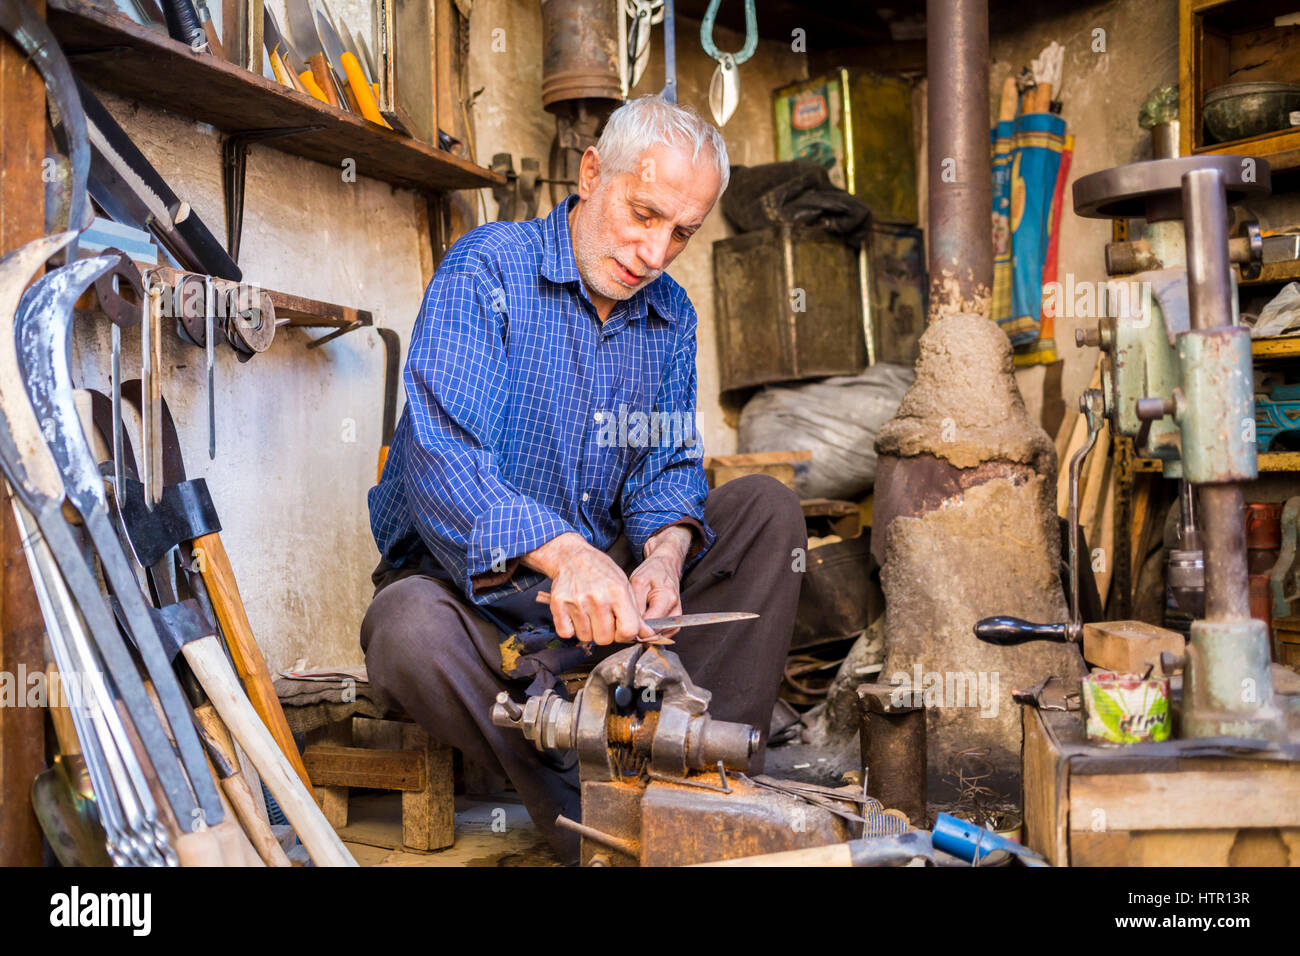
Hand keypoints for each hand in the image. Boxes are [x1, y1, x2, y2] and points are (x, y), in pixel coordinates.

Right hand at [522, 533, 653, 645]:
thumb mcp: (624, 585)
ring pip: (585, 638)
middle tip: (602, 619)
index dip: (625, 634)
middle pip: (605, 639)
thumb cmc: (600, 571)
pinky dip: (570, 629)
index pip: (628, 630)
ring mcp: (576, 602)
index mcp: (618, 592)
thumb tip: (647, 634)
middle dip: (605, 633)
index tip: (621, 628)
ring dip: (587, 630)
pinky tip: (575, 615)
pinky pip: (566, 633)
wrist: (572, 557)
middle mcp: (597, 598)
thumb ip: (635, 612)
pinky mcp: (558, 605)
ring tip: (588, 614)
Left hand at [629, 526, 690, 638]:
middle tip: (628, 617)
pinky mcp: (674, 624)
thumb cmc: (652, 572)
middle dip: (638, 630)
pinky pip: (659, 635)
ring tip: (637, 616)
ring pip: (656, 637)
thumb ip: (636, 606)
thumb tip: (634, 628)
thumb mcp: (638, 583)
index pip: (650, 627)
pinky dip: (649, 630)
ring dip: (644, 631)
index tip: (623, 621)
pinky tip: (643, 619)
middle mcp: (676, 612)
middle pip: (653, 634)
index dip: (634, 627)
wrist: (666, 567)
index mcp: (667, 599)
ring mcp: (676, 620)